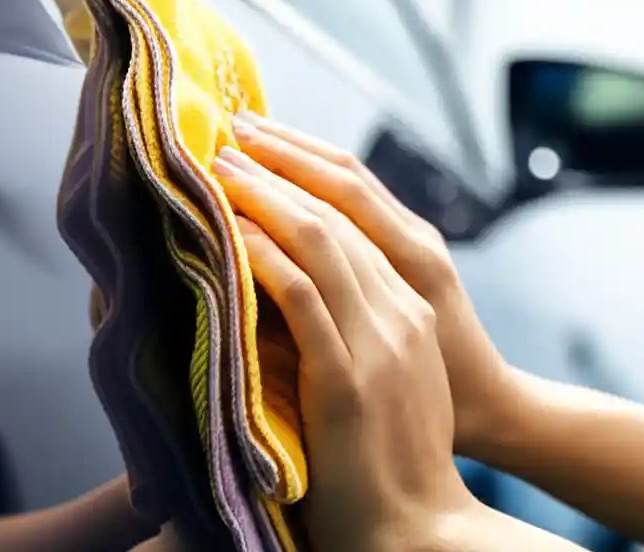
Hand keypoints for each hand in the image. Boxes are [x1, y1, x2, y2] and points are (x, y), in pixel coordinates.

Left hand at [213, 144, 473, 551]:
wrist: (422, 530)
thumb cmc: (392, 460)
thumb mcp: (377, 377)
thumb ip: (344, 330)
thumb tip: (277, 293)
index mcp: (409, 307)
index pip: (360, 213)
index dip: (308, 170)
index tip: (264, 142)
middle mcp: (402, 310)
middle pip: (339, 211)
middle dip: (282, 165)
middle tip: (232, 132)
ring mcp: (380, 341)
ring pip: (321, 239)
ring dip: (266, 194)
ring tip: (220, 164)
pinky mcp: (349, 379)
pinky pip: (304, 296)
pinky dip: (266, 255)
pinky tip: (234, 231)